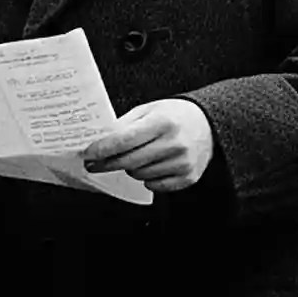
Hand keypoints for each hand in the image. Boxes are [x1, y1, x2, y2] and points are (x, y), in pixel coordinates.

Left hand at [81, 99, 213, 192]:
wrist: (210, 125)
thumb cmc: (175, 116)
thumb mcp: (150, 110)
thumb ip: (125, 124)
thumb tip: (99, 141)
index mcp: (162, 122)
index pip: (124, 140)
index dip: (102, 149)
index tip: (88, 154)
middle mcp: (174, 143)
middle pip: (129, 161)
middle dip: (107, 163)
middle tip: (94, 164)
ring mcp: (182, 163)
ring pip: (140, 175)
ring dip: (130, 169)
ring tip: (134, 158)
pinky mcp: (187, 178)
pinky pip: (154, 186)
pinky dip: (147, 179)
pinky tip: (151, 166)